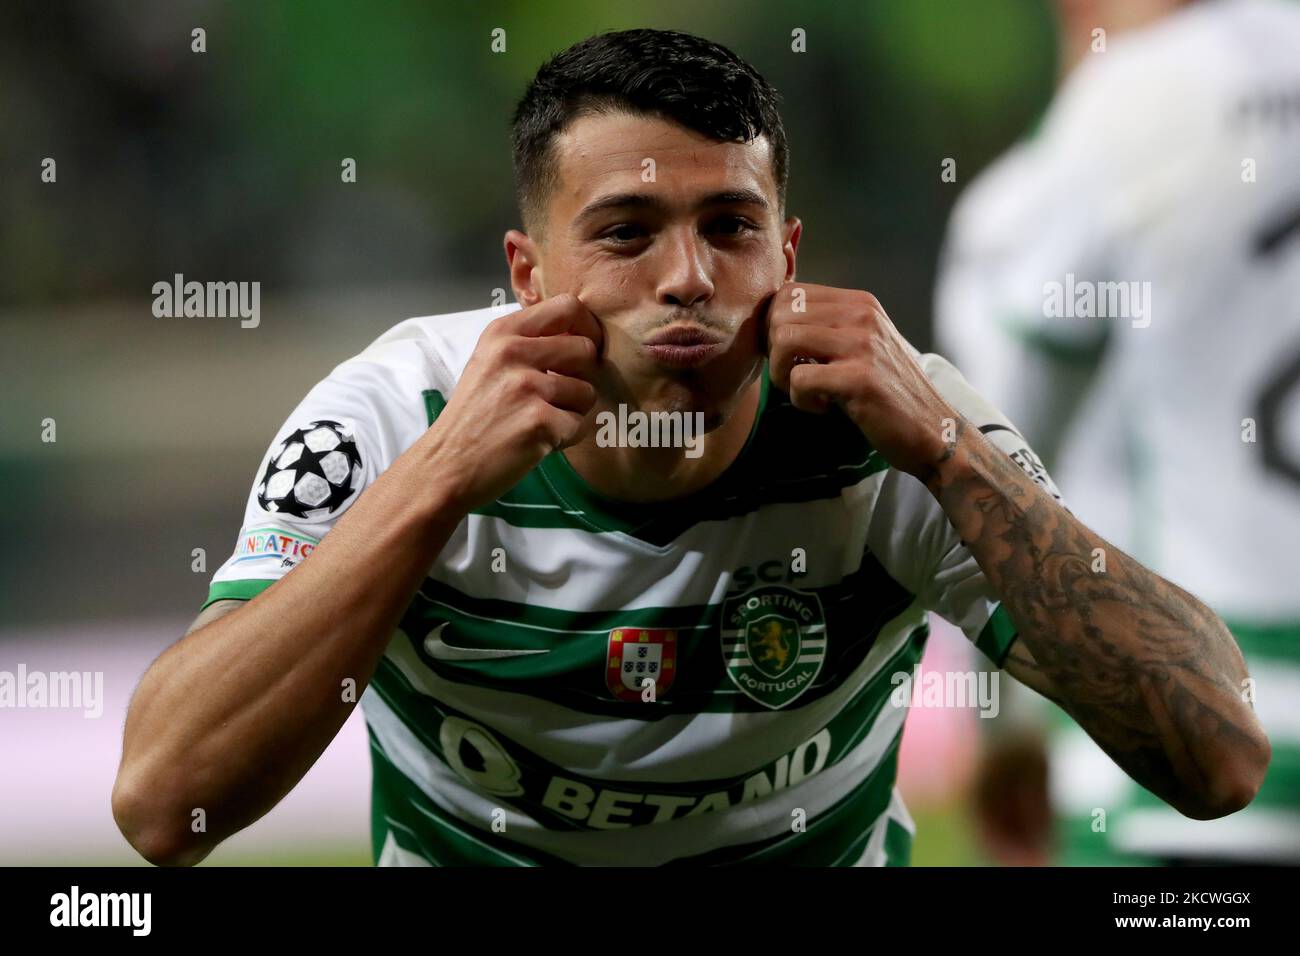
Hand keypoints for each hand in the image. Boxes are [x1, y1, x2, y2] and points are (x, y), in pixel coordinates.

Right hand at [427, 293, 601, 510]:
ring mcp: (527, 386)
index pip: (567, 306)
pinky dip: (564, 438)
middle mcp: (514, 352)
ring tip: (539, 422)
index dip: (586, 328)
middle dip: (581, 376)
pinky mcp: (540, 421)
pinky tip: (537, 441)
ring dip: (572, 412)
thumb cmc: (471, 417)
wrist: (445, 465)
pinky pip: (579, 425)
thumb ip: (527, 342)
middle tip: (559, 397)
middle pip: (585, 349)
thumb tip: (579, 333)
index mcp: (502, 332)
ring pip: (587, 391)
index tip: (582, 350)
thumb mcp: (489, 362)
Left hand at [764, 281, 961, 481]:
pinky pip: (800, 379)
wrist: (933, 429)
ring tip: (806, 391)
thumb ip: (828, 326)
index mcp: (859, 303)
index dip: (774, 327)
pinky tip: (824, 407)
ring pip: (784, 341)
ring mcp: (862, 344)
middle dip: (774, 351)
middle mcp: (861, 314)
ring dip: (783, 374)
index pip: (789, 293)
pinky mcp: (860, 378)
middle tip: (795, 376)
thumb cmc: (887, 392)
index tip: (790, 356)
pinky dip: (801, 400)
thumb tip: (772, 319)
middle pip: (780, 314)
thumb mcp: (862, 345)